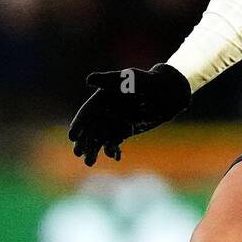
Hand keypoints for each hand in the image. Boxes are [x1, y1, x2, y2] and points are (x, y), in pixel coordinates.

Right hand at [68, 64, 191, 165]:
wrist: (167, 93)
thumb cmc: (148, 81)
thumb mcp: (129, 78)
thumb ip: (109, 80)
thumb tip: (89, 79)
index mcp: (102, 98)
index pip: (87, 112)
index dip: (79, 123)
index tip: (73, 136)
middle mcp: (105, 111)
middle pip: (91, 129)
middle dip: (84, 142)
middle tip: (78, 153)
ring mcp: (114, 122)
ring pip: (100, 138)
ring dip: (95, 150)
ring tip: (89, 162)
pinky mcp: (124, 130)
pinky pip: (115, 142)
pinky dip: (114, 150)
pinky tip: (115, 157)